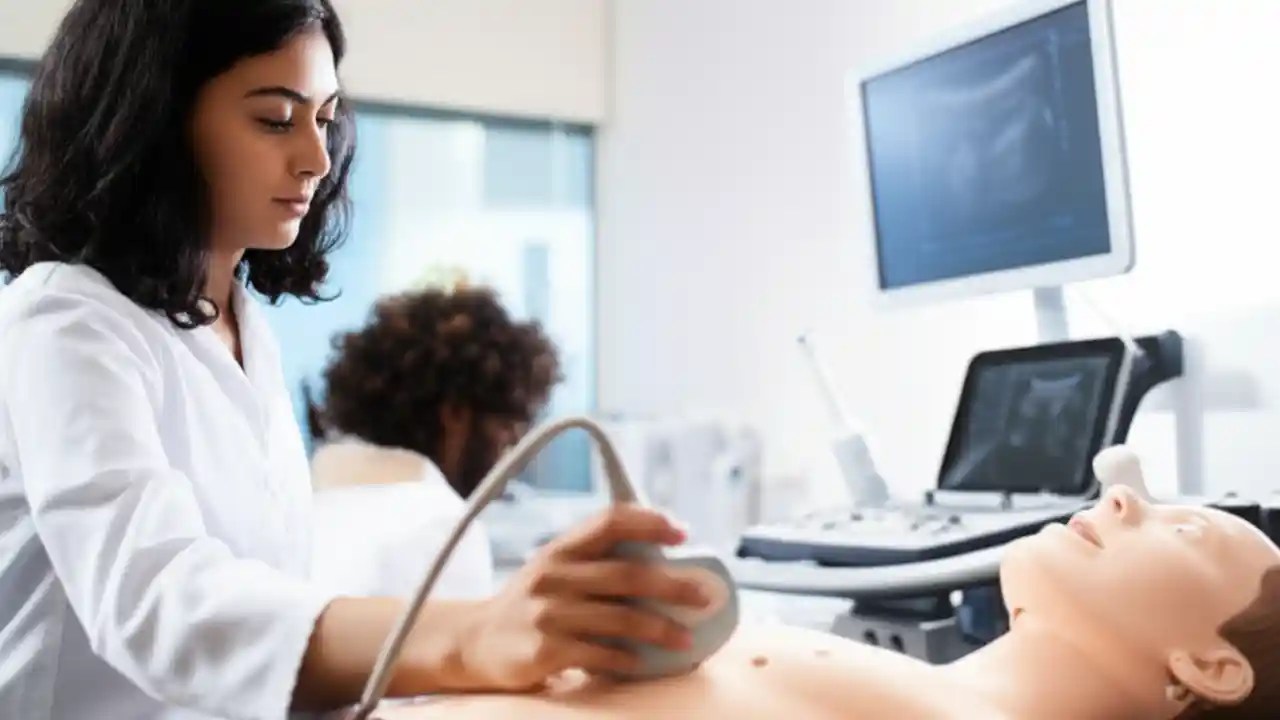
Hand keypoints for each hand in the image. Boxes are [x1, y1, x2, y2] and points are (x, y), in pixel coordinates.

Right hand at [455, 504, 712, 690]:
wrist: (475, 641)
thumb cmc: (532, 602)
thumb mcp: (556, 568)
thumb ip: (597, 561)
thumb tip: (667, 563)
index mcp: (562, 548)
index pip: (610, 521)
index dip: (649, 523)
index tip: (682, 533)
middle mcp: (554, 575)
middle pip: (625, 574)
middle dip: (672, 585)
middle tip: (704, 596)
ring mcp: (548, 613)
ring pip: (620, 618)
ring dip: (660, 629)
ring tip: (687, 639)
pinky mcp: (545, 650)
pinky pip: (600, 654)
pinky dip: (628, 659)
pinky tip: (645, 663)